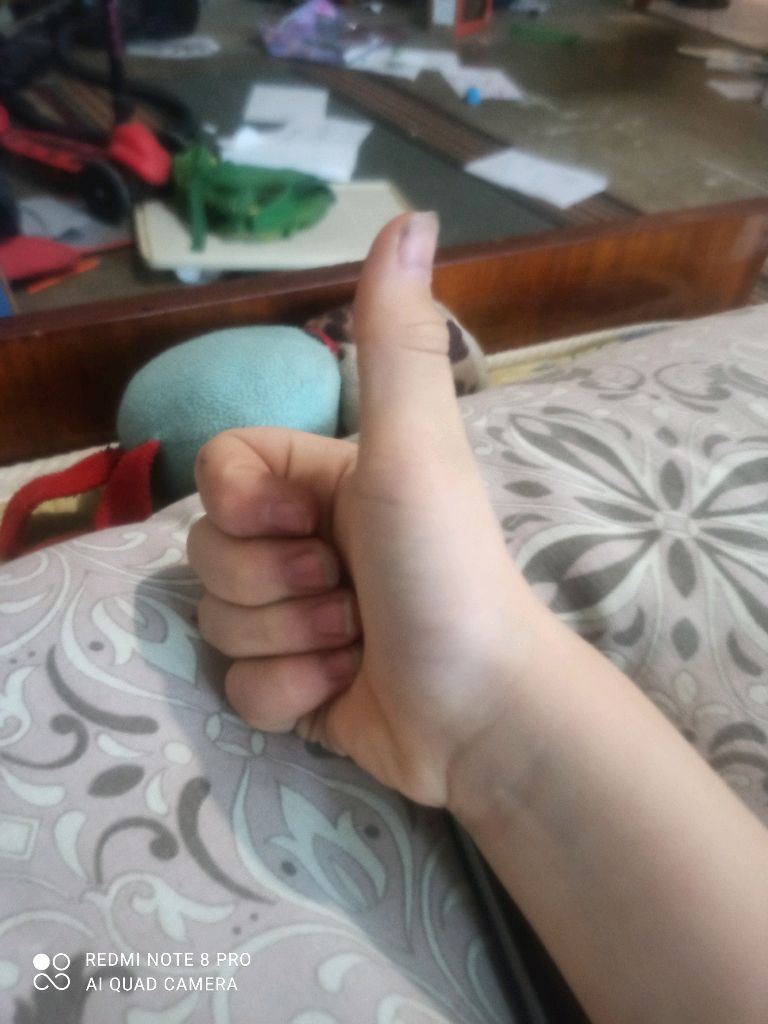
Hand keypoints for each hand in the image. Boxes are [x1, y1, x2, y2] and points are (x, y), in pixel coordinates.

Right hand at [187, 212, 544, 806]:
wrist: (480, 709)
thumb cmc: (446, 566)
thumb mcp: (416, 450)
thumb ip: (394, 343)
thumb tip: (408, 215)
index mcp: (324, 479)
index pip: (217, 469)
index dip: (244, 501)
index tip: (303, 520)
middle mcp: (306, 541)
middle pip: (209, 550)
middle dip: (275, 582)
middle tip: (348, 590)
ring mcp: (295, 617)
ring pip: (217, 619)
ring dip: (288, 637)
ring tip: (354, 642)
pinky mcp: (293, 685)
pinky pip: (238, 687)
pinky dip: (287, 693)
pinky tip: (340, 690)